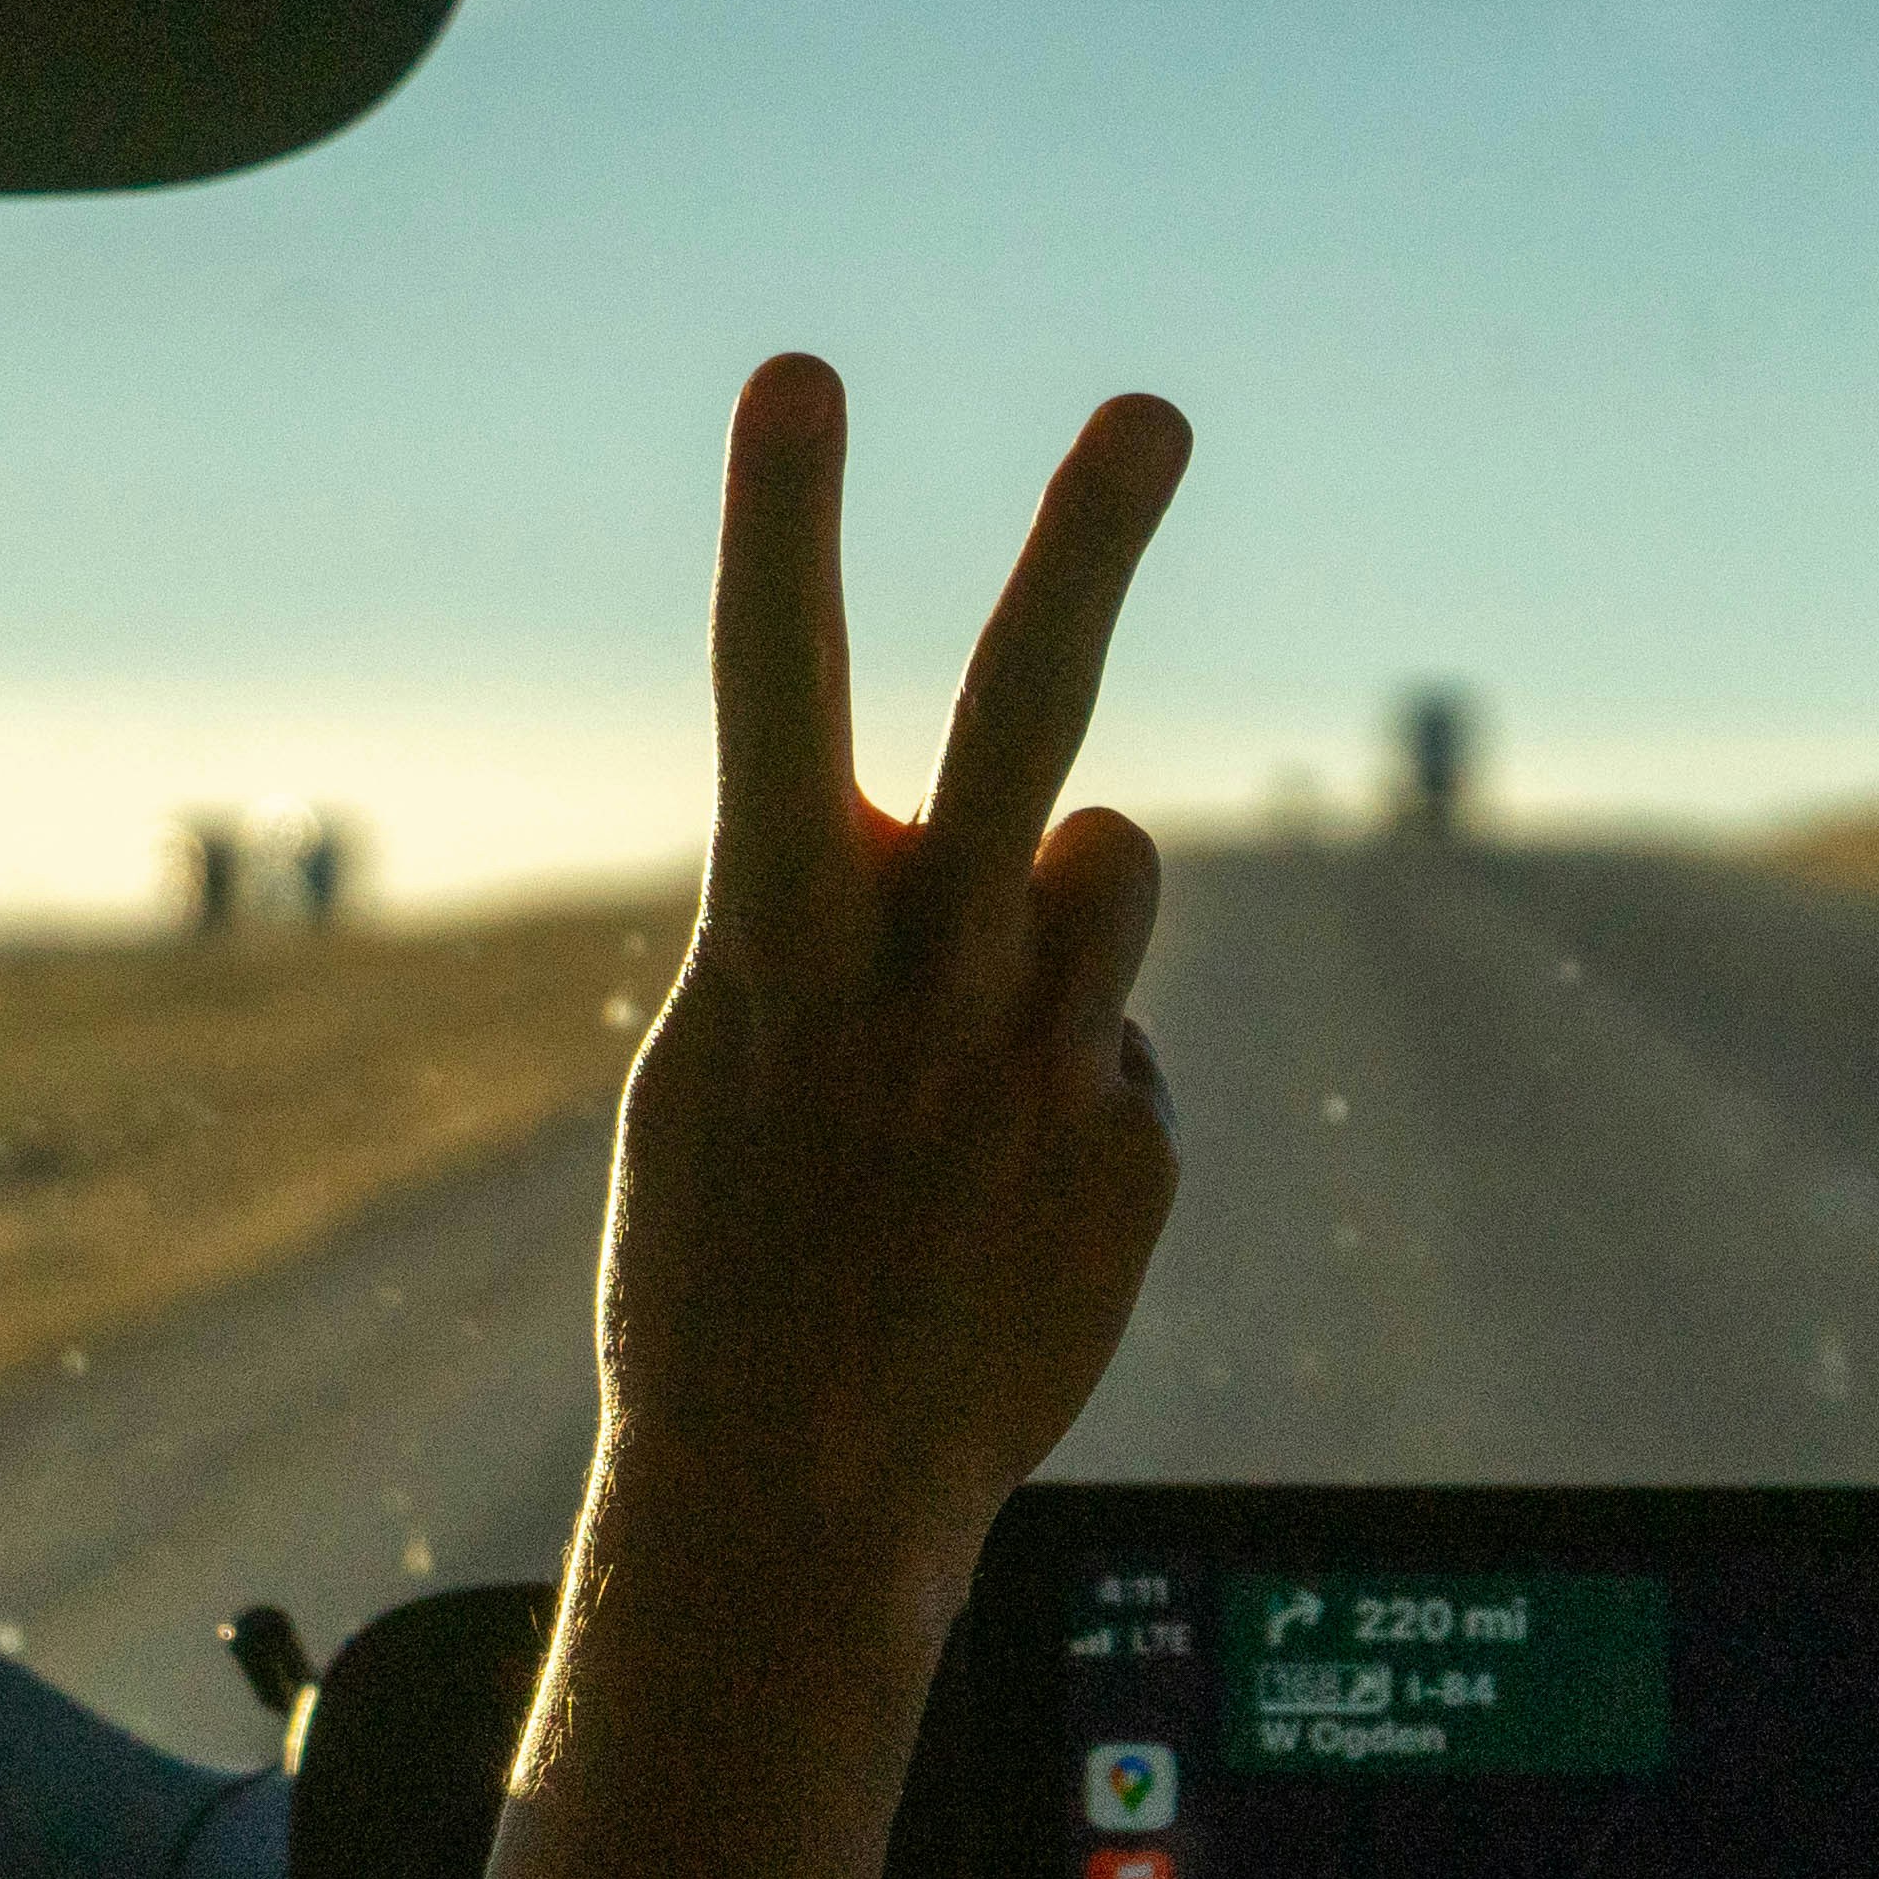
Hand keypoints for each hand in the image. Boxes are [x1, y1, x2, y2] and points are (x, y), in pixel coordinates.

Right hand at [427, 355, 1191, 1878]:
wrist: (791, 1511)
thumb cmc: (734, 1264)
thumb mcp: (727, 1068)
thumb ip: (824, 920)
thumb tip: (917, 813)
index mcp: (777, 949)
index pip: (776, 692)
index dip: (788, 525)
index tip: (801, 367)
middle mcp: (916, 990)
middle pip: (1018, 726)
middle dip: (1081, 553)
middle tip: (1151, 409)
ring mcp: (1036, 1072)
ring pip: (1110, 867)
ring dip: (1062, 896)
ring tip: (977, 1031)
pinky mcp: (1128, 1158)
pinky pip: (1113, 1051)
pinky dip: (1062, 1101)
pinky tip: (992, 1218)